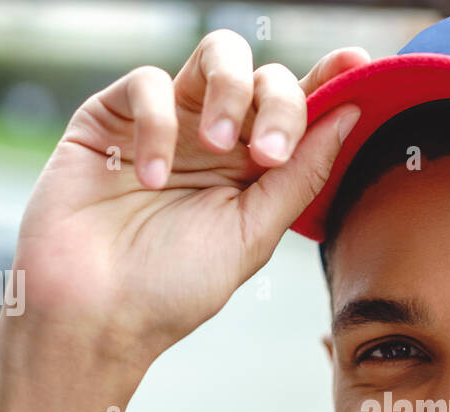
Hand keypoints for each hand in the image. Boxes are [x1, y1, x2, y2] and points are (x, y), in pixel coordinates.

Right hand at [6, 31, 366, 372]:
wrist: (94, 317)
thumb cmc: (172, 289)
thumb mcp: (252, 235)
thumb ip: (300, 175)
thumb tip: (350, 113)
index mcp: (254, 171)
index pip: (299, 112)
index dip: (329, 81)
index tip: (354, 62)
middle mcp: (214, 140)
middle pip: (265, 76)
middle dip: (279, 102)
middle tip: (269, 154)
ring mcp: (165, 125)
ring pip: (215, 56)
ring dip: (231, 91)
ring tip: (218, 144)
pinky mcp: (110, 119)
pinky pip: (147, 83)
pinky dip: (158, 124)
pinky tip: (152, 177)